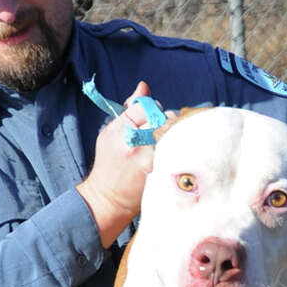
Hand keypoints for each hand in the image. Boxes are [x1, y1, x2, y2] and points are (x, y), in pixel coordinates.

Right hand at [76, 81, 168, 247]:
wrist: (109, 199)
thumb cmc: (110, 164)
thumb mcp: (111, 133)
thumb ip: (129, 110)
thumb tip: (144, 86)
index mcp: (120, 131)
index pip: (146, 106)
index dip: (149, 110)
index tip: (146, 119)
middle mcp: (136, 143)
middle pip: (163, 117)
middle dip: (163, 121)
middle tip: (156, 133)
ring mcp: (151, 159)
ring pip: (173, 132)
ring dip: (171, 134)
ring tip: (161, 145)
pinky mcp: (162, 172)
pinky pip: (177, 150)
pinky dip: (177, 149)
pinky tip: (170, 155)